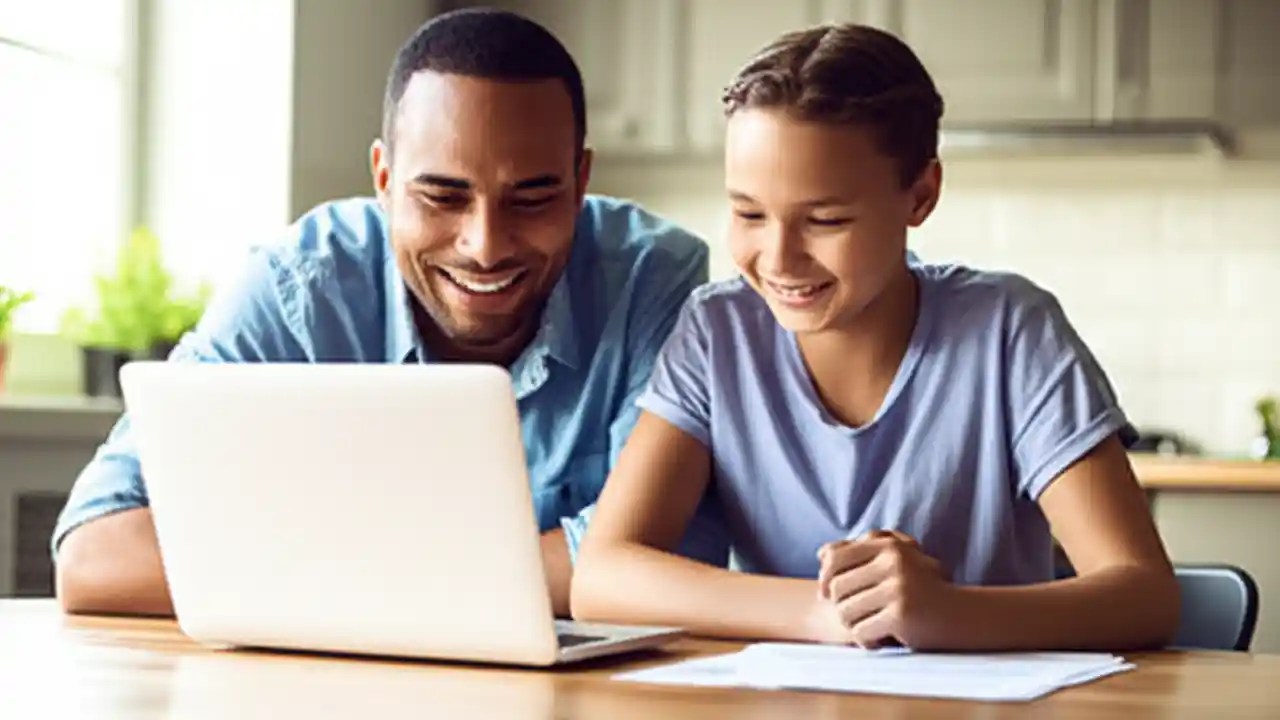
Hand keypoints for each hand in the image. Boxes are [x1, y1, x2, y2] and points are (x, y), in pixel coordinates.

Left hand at [815, 530, 954, 648]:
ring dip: (855, 626)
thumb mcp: (894, 563)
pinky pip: (861, 632)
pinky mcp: (901, 614)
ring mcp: (897, 587)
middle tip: (862, 617)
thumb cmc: (921, 589)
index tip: (830, 596)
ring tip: (874, 627)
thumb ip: (858, 554)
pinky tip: (884, 640)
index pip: (834, 558)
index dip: (825, 579)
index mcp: (888, 545)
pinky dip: (868, 641)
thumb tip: (820, 554)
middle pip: (835, 588)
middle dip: (843, 607)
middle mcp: (892, 561)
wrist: (963, 615)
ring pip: (845, 612)